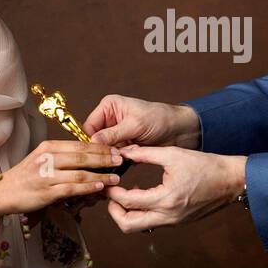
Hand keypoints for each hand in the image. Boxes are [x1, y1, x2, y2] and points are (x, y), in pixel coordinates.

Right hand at [0, 140, 121, 216]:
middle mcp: (47, 158)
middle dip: (105, 158)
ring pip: (80, 172)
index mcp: (48, 147)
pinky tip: (99, 186)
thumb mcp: (42, 159)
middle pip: (82, 156)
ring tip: (115, 177)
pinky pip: (72, 188)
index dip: (100, 147)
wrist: (3, 192)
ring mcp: (46, 175)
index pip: (79, 145)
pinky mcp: (46, 191)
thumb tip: (89, 157)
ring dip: (101, 175)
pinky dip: (88, 186)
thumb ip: (63, 157)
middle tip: (120, 160)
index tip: (115, 149)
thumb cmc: (25, 177)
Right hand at [84, 94, 200, 149]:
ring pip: (104, 150)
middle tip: (112, 157)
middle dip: (103, 150)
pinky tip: (129, 159)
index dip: (91, 141)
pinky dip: (120, 161)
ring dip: (113, 156)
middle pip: (95, 140)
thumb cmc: (159, 118)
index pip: (89, 126)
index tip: (97, 153)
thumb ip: (113, 134)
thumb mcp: (135, 124)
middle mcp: (109, 120)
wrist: (178, 130)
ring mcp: (116, 134)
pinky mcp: (123, 146)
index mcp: (108, 107)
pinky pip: (114, 157)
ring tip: (125, 155)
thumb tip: (92, 142)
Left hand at [104, 144, 246, 232]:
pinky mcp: (177, 222)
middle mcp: (168, 216)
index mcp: (166, 198)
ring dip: (127, 214)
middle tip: (111, 196)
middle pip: (128, 225)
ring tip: (124, 196)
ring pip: (139, 227)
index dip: (112, 192)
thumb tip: (123, 152)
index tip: (107, 183)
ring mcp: (173, 222)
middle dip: (114, 212)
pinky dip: (141, 213)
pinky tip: (143, 196)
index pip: (128, 202)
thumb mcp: (173, 154)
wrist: (231, 181)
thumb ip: (145, 154)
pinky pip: (152, 222)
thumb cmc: (206, 166)